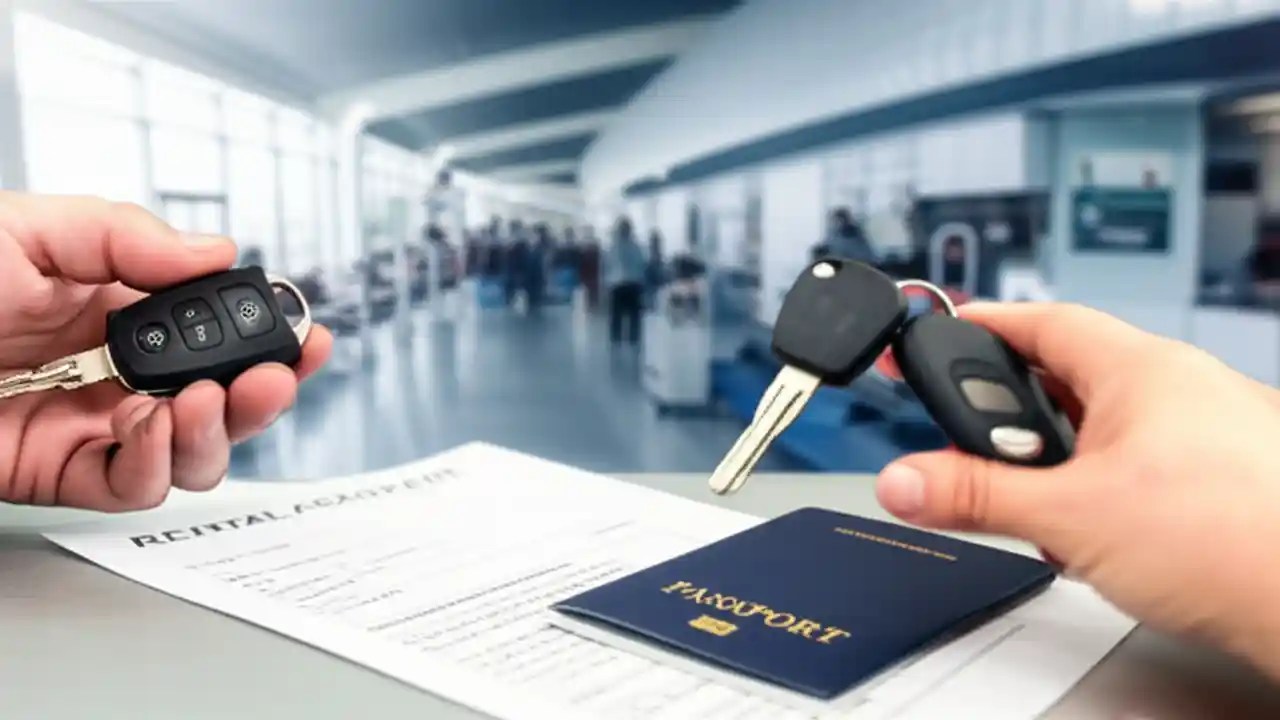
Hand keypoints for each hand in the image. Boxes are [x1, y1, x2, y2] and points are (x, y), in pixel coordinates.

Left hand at [0, 193, 331, 510]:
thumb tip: (216, 251)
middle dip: (261, 395)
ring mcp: (89, 424)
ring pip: (191, 453)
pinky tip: (143, 427)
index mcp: (115, 306)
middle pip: (220, 400)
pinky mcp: (56, 474)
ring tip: (199, 403)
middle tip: (273, 379)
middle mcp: (113, 371)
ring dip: (215, 434)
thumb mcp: (30, 230)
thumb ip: (129, 238)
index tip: (303, 333)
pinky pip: (132, 488)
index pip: (212, 331)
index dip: (267, 336)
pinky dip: (154, 464)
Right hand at [874, 302, 1279, 679]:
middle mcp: (1181, 387)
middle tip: (973, 438)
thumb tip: (907, 481)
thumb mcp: (1068, 516)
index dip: (984, 323)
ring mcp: (1208, 432)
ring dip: (1063, 460)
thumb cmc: (1233, 541)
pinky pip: (1144, 462)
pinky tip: (1097, 535)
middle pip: (1070, 375)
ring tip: (1041, 506)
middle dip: (1016, 413)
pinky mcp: (1226, 479)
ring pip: (1107, 426)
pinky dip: (1105, 488)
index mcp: (1141, 368)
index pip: (1044, 320)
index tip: (942, 327)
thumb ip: (975, 495)